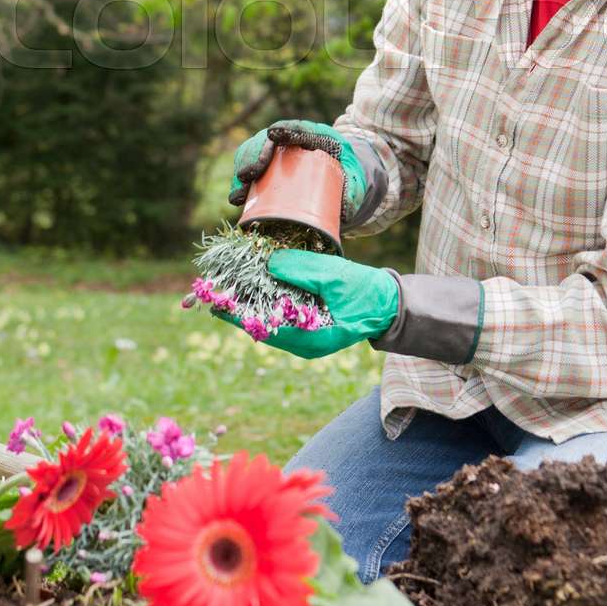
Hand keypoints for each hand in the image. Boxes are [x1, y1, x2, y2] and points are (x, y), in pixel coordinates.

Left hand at [211, 249, 398, 360]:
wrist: (390, 303)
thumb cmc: (366, 294)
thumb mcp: (334, 278)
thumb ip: (302, 271)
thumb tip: (270, 262)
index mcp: (309, 341)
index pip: (264, 329)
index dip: (238, 315)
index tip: (217, 302)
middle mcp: (303, 343)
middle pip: (262, 326)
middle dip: (239, 308)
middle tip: (215, 292)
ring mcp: (307, 334)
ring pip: (271, 319)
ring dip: (251, 302)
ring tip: (229, 286)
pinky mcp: (310, 322)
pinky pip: (283, 313)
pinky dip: (268, 299)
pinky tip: (256, 284)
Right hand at [228, 120, 368, 226]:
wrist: (342, 171)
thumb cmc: (348, 173)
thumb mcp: (354, 179)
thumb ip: (352, 193)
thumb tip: (344, 213)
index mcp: (317, 135)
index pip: (299, 129)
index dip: (285, 131)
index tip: (272, 135)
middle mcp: (292, 137)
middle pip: (269, 139)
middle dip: (255, 155)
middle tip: (247, 175)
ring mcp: (278, 148)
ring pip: (254, 150)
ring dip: (243, 169)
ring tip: (239, 193)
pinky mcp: (269, 161)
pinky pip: (250, 163)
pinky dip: (241, 178)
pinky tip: (238, 195)